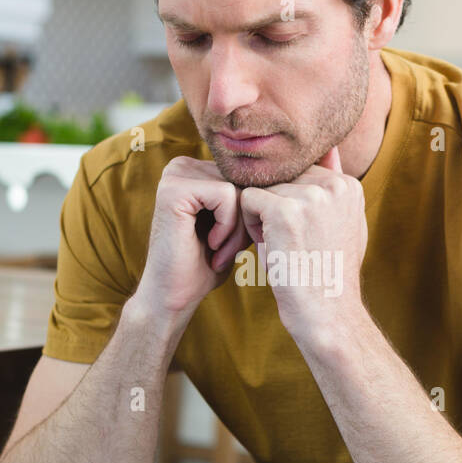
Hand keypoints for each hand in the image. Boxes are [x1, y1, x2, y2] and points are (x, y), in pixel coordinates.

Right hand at [135, 156, 251, 316]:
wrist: (173, 296)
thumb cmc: (205, 265)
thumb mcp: (234, 225)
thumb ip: (248, 199)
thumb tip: (288, 181)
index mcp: (194, 170)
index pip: (245, 179)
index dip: (250, 215)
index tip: (234, 245)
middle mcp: (182, 165)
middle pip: (243, 182)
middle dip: (244, 223)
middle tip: (226, 253)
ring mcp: (175, 174)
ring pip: (238, 190)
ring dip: (237, 229)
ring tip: (219, 251)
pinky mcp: (174, 189)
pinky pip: (226, 195)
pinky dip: (227, 226)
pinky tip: (211, 244)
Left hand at [238, 146, 367, 344]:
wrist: (327, 314)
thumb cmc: (329, 275)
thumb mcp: (344, 225)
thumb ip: (335, 187)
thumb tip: (330, 148)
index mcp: (348, 185)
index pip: (299, 174)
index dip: (291, 204)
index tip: (301, 236)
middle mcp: (334, 185)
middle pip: (279, 179)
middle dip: (274, 206)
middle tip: (287, 242)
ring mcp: (311, 196)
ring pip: (261, 188)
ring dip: (261, 217)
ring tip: (280, 245)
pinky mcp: (285, 210)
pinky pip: (247, 200)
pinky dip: (250, 225)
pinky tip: (268, 248)